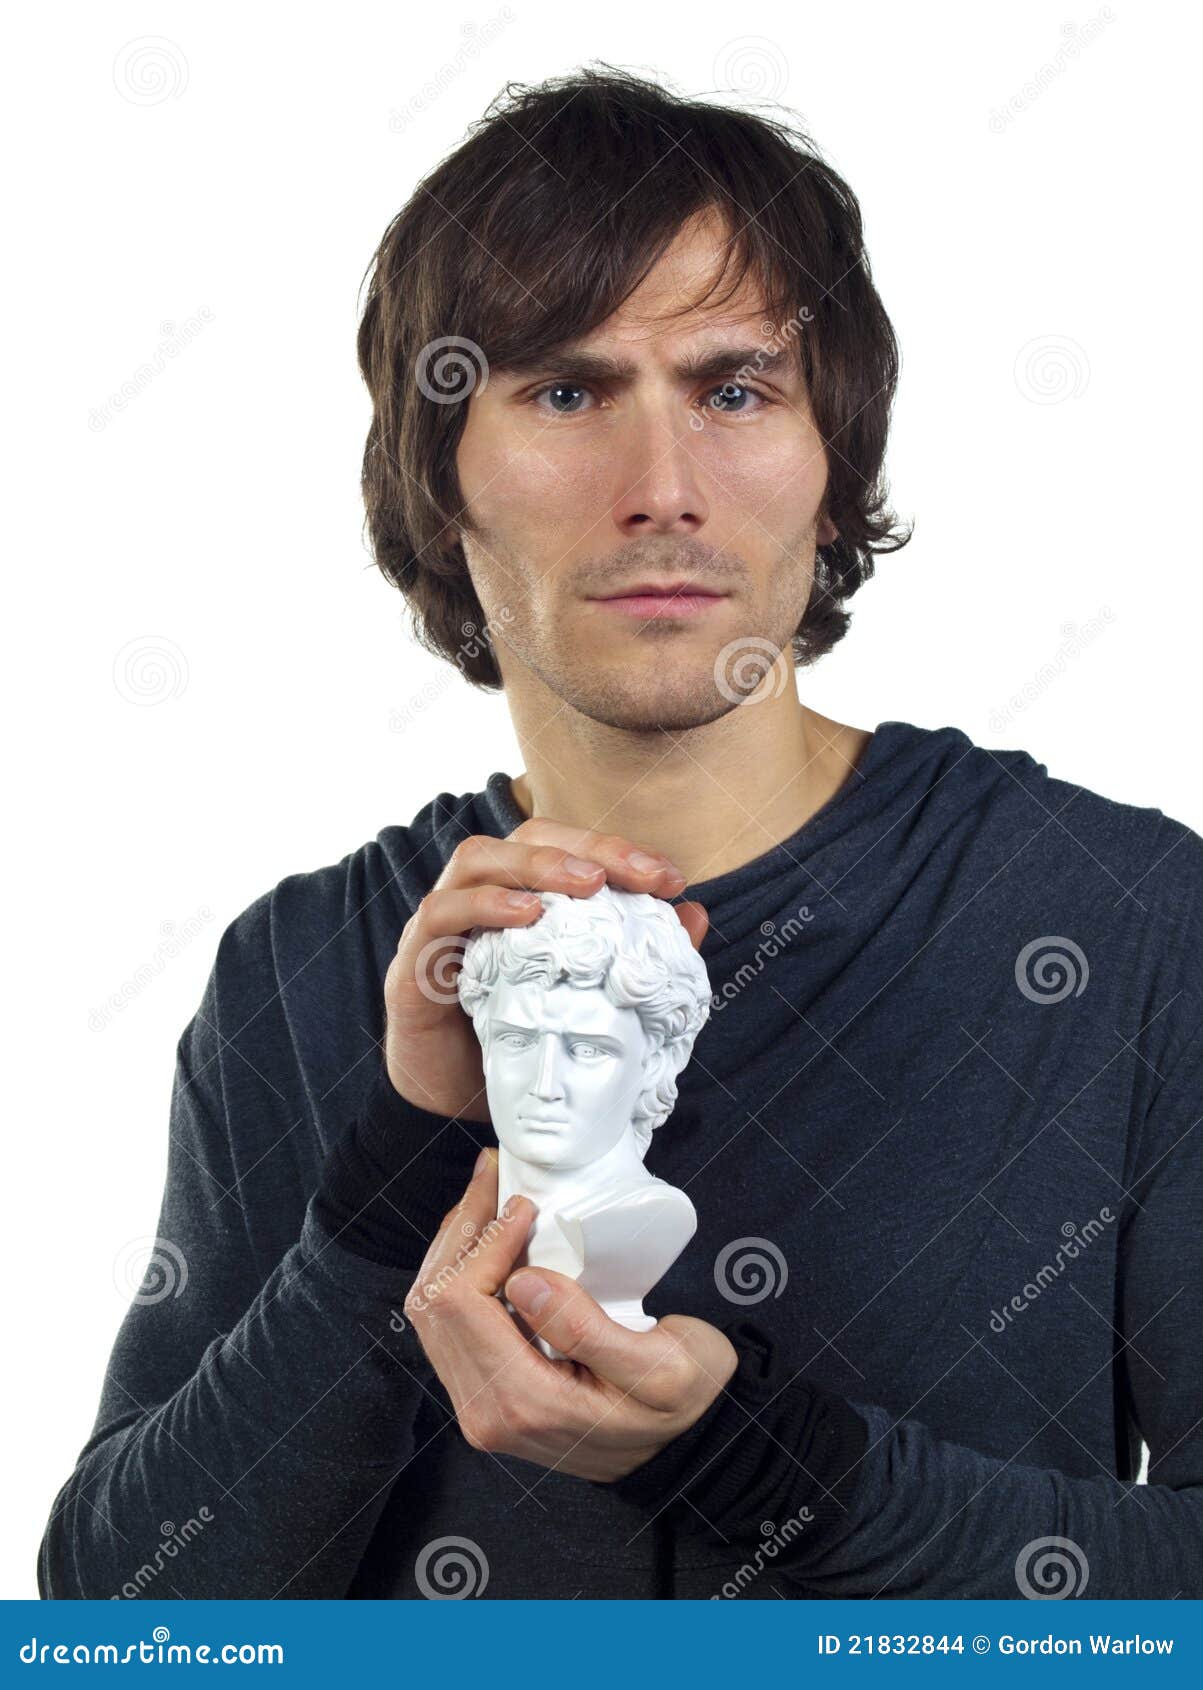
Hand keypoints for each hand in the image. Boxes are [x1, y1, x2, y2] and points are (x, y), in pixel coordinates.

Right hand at [383, 818, 708, 1120]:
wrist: (454, 1109)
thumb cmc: (520, 1044)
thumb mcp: (587, 1000)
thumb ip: (635, 956)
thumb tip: (694, 914)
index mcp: (521, 896)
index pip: (567, 848)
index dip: (618, 852)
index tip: (671, 879)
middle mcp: (479, 897)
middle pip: (524, 838)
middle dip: (586, 848)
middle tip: (638, 875)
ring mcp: (441, 925)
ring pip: (476, 859)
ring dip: (535, 864)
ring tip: (586, 885)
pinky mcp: (412, 962)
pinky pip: (440, 914)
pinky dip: (482, 905)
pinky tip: (525, 917)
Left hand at [404, 1150, 736, 1482]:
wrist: (685, 1447)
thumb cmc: (682, 1404)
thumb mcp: (659, 1368)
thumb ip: (586, 1330)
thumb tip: (522, 1282)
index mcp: (522, 1405)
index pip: (463, 1305)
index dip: (484, 1243)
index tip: (524, 1205)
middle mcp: (486, 1411)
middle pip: (434, 1304)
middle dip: (461, 1231)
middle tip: (493, 1177)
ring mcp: (481, 1404)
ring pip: (431, 1312)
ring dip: (456, 1247)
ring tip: (488, 1197)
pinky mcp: (487, 1391)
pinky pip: (450, 1324)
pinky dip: (461, 1272)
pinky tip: (490, 1238)